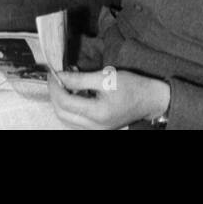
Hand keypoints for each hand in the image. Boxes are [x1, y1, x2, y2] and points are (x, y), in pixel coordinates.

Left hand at [48, 68, 170, 129]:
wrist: (150, 100)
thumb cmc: (131, 86)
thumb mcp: (105, 77)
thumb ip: (80, 79)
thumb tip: (59, 76)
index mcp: (98, 114)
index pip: (65, 102)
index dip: (55, 87)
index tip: (52, 73)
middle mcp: (95, 127)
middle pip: (62, 113)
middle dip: (55, 95)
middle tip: (55, 78)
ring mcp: (96, 130)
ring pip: (66, 119)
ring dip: (61, 102)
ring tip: (63, 84)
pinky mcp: (97, 129)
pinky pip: (75, 121)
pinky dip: (70, 108)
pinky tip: (73, 94)